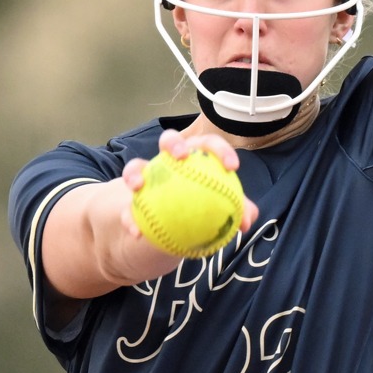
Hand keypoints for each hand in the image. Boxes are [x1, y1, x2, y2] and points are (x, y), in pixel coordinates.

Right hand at [118, 127, 259, 241]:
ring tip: (138, 186)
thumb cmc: (203, 206)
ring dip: (135, 173)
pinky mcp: (128, 198)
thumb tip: (247, 221)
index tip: (232, 167)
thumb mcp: (221, 208)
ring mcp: (146, 176)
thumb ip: (236, 210)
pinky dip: (129, 219)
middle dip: (174, 142)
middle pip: (168, 140)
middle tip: (181, 156)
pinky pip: (126, 206)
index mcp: (195, 157)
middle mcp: (168, 161)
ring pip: (136, 166)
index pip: (208, 144)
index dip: (220, 149)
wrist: (172, 226)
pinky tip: (136, 232)